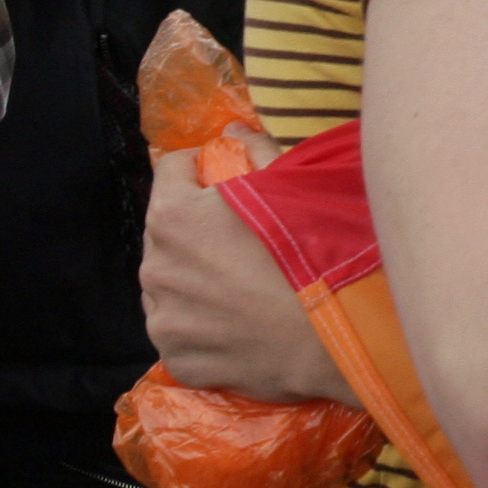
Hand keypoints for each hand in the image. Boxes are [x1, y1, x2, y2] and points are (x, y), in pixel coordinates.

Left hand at [140, 138, 359, 405]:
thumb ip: (254, 152)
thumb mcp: (290, 186)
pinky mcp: (175, 357)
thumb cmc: (312, 250)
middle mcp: (155, 266)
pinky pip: (181, 331)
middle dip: (196, 230)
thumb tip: (233, 130)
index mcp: (174, 216)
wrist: (332, 332)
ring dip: (194, 279)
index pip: (171, 170)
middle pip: (168, 233)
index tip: (224, 179)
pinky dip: (202, 325)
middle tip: (240, 239)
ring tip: (240, 287)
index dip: (200, 169)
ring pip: (171, 285)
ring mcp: (162, 317)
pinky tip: (239, 323)